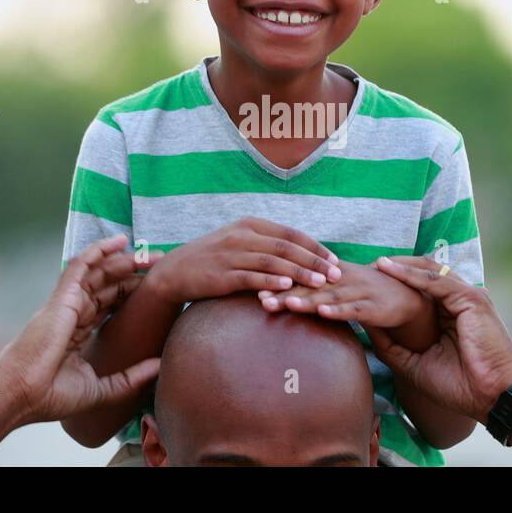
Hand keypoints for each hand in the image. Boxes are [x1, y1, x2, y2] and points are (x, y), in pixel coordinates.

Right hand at [0, 234, 162, 424]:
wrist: (19, 394)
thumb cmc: (50, 396)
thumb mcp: (100, 388)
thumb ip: (130, 378)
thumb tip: (159, 366)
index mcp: (77, 332)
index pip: (108, 304)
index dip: (130, 293)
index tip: (157, 288)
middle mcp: (72, 313)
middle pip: (107, 285)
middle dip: (133, 273)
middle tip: (162, 265)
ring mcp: (66, 304)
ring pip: (98, 272)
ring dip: (123, 260)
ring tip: (150, 254)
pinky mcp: (61, 298)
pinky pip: (80, 267)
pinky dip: (98, 251)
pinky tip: (118, 242)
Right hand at [140, 216, 340, 304]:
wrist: (175, 271)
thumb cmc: (213, 259)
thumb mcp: (238, 242)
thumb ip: (265, 244)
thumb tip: (300, 254)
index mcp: (250, 225)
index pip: (290, 233)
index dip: (314, 246)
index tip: (335, 260)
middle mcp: (242, 236)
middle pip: (286, 247)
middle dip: (314, 260)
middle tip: (336, 274)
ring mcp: (231, 254)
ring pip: (272, 262)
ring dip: (299, 272)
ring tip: (320, 282)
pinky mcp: (222, 274)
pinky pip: (251, 277)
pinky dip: (271, 281)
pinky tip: (288, 287)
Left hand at [259, 259, 427, 328]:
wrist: (408, 296)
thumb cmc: (368, 293)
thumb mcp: (340, 288)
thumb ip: (315, 290)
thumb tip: (281, 295)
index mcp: (332, 274)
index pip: (301, 279)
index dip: (279, 284)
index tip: (255, 289)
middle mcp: (342, 280)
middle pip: (310, 287)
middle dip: (285, 294)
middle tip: (261, 300)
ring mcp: (358, 292)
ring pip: (329, 297)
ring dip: (308, 301)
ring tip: (287, 304)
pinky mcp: (373, 306)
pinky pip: (354, 309)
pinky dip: (339, 311)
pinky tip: (324, 314)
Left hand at [364, 256, 511, 421]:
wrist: (489, 397)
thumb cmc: (458, 386)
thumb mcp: (414, 363)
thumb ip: (391, 344)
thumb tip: (365, 324)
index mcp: (450, 314)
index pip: (420, 290)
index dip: (394, 284)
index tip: (366, 283)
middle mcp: (460, 301)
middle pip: (424, 274)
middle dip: (395, 269)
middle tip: (366, 268)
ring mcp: (468, 296)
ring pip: (428, 271)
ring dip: (399, 266)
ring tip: (374, 263)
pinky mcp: (471, 298)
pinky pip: (436, 281)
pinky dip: (410, 275)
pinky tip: (389, 269)